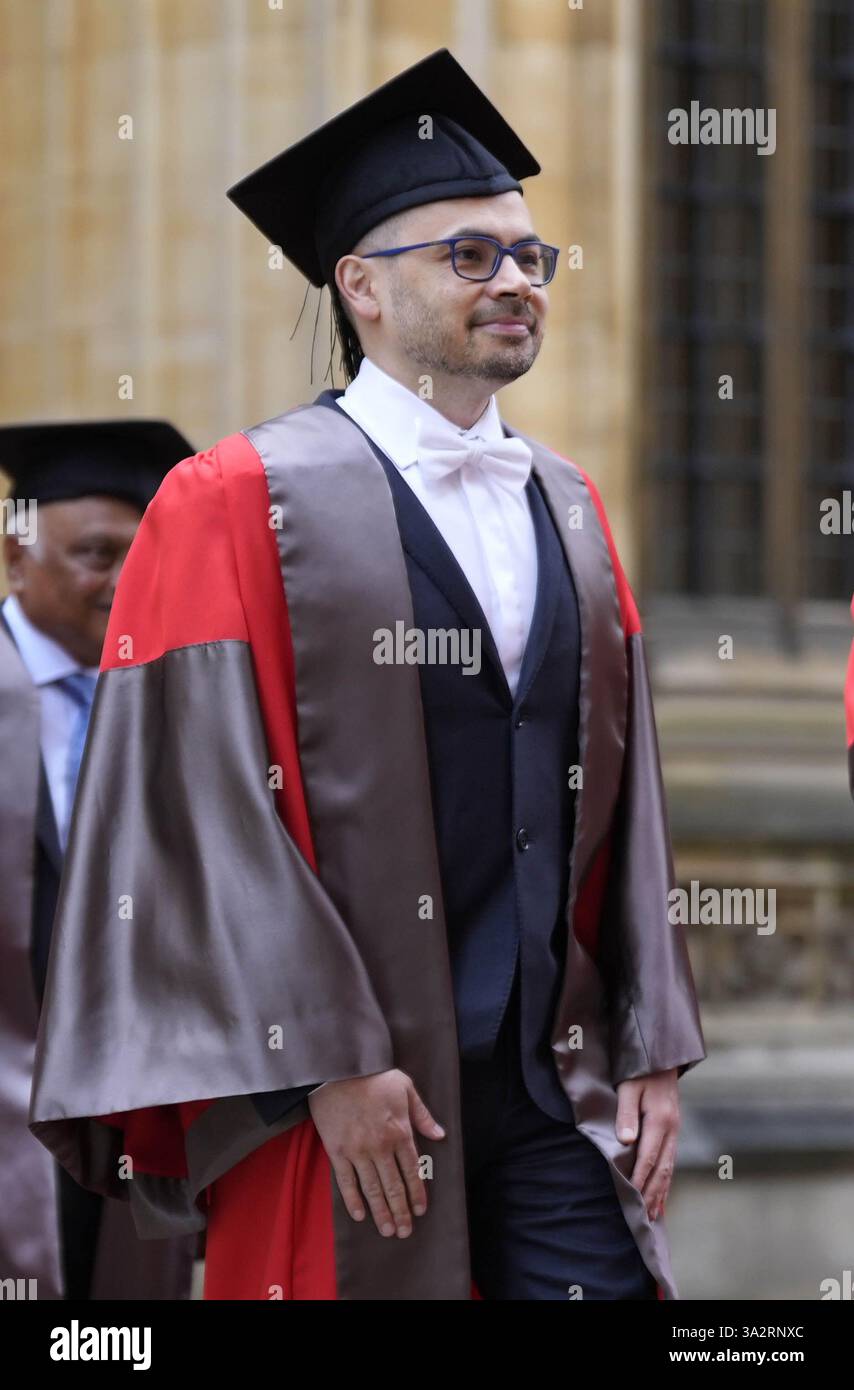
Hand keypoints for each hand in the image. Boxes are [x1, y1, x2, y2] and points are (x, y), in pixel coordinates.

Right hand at [307, 1069, 444, 1238]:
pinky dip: (353, 1200)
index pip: (412, 1171)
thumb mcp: (406, 1088)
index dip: (417, 1194)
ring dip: (381, 1212)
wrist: (339, 1068)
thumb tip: (441, 1135)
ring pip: (372, 1189)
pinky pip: (345, 1181)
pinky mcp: (337, 1150)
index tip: (420, 1211)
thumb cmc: (374, 1076)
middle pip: (393, 1186)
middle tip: (404, 1232)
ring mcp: (357, 1151)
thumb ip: (423, 1115)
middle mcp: (380, 1146)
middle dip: (400, 1212)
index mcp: (400, 1132)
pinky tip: (360, 1215)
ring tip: (387, 1231)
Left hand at [614, 1068, 679, 1221]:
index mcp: (660, 1120)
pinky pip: (671, 1159)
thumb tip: (626, 1141)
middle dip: (652, 1193)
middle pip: (662, 1168)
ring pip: (669, 1167)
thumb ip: (626, 1114)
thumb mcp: (628, 1087)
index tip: (632, 1198)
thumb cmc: (640, 1070)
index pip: (648, 1156)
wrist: (662, 1055)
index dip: (640, 1178)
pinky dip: (667, 1178)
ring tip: (655, 1213)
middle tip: (644, 1217)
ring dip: (662, 1191)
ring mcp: (675, 1130)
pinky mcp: (673, 1129)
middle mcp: (671, 1129)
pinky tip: (663, 1191)